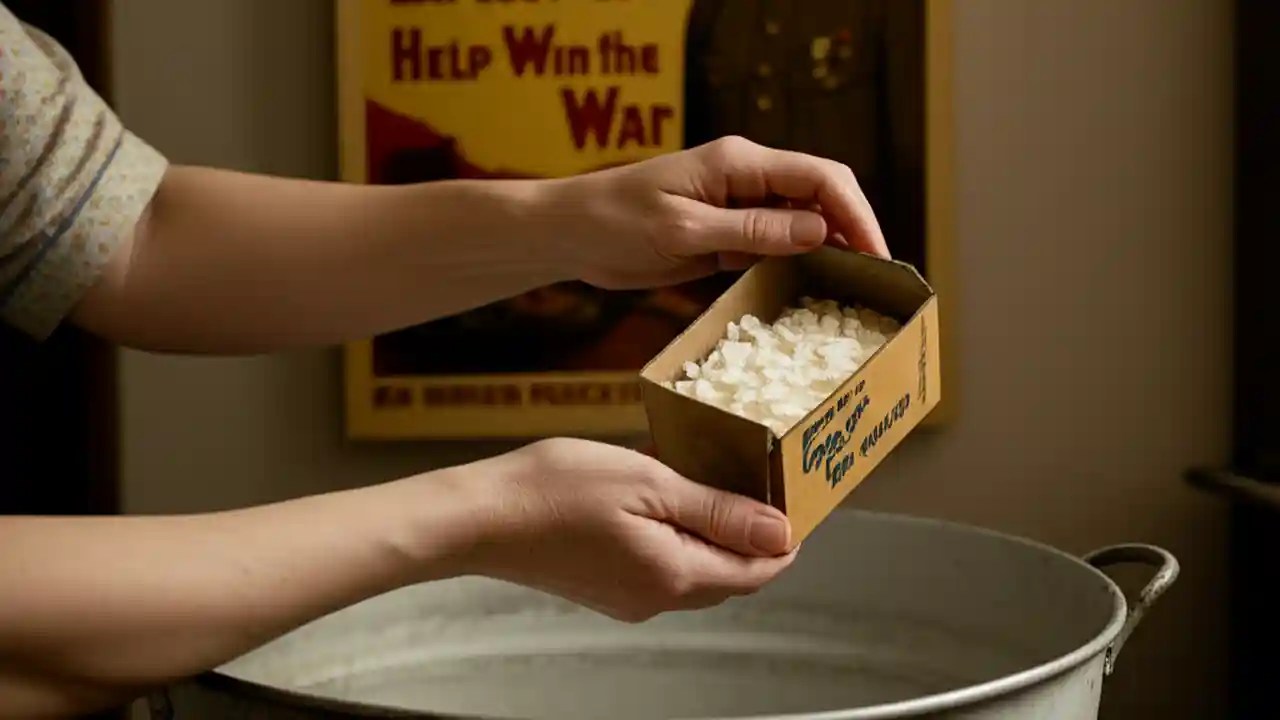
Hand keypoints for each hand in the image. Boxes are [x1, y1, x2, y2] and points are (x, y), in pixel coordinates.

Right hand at [460, 438, 796, 622]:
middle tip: (759, 481)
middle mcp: (656, 598)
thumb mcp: (649, 483)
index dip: (784, 538)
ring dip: (713, 531)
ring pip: (696, 569)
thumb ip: (718, 511)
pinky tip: (665, 496)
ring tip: (713, 480)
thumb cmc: (555, 491)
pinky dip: (678, 534)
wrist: (480, 518)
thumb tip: (780, 534)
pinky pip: (662, 565)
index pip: (756, 571)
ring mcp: (628, 597)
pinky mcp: (605, 586)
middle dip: (752, 535)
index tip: (794, 498)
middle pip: (729, 575)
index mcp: (675, 576)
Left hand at [548, 136, 889, 289]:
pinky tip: (810, 293)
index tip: (877, 255)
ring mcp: (736, 207)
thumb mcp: (684, 230)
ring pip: (800, 223)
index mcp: (739, 163)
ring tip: (855, 291)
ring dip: (827, 251)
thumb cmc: (614, 220)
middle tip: (876, 279)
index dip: (856, 213)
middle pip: (819, 197)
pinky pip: (772, 246)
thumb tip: (818, 232)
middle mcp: (745, 179)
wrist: (570, 233)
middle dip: (852, 231)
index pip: (819, 178)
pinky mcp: (723, 235)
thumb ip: (750, 231)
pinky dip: (795, 266)